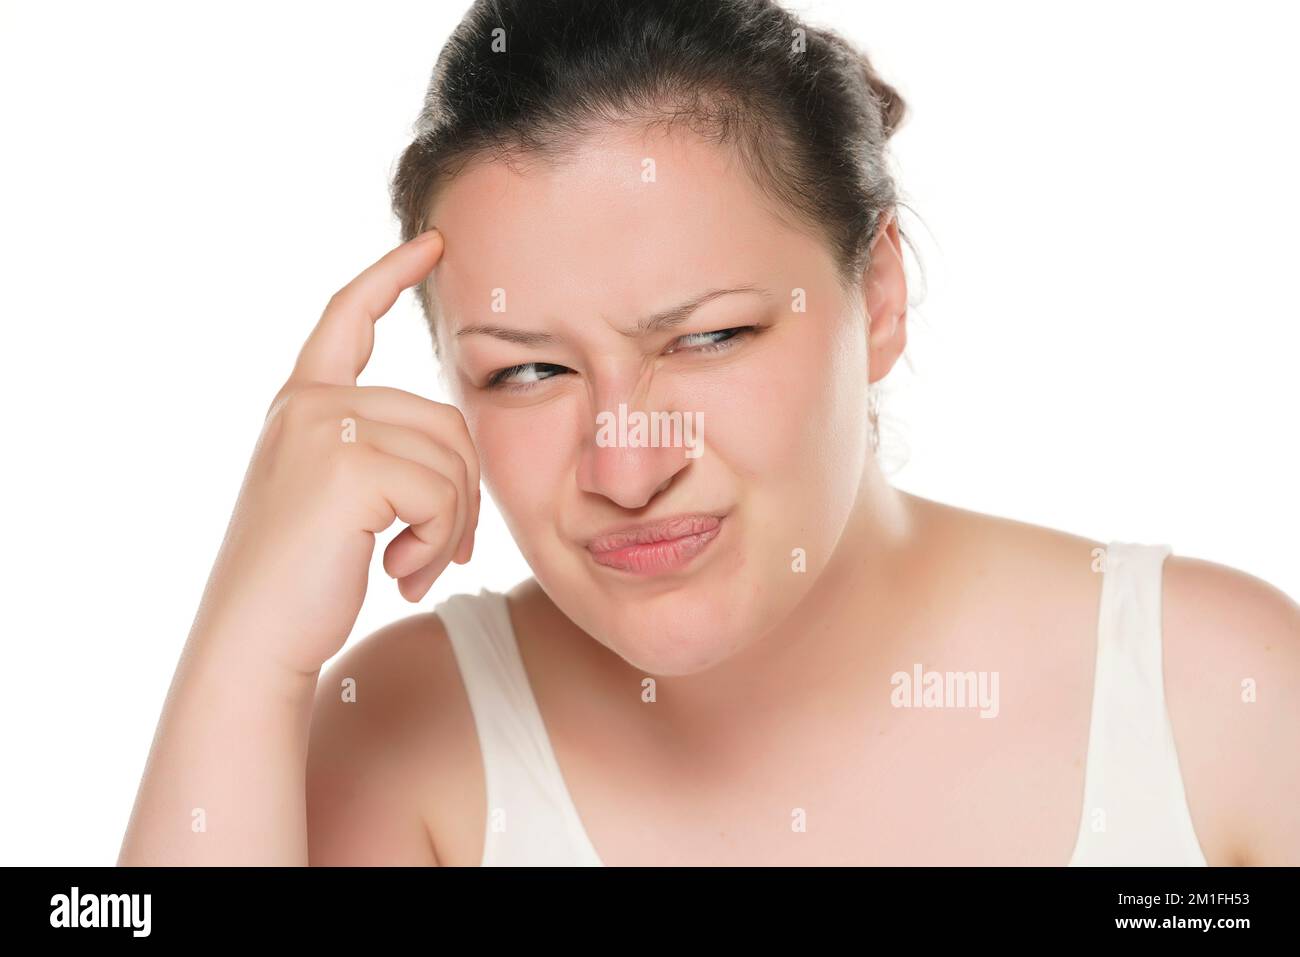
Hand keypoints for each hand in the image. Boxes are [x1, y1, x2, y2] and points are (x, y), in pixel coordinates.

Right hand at [193, 228, 478, 675]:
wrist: (253, 642)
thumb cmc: (300, 584)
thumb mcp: (336, 500)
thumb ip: (378, 453)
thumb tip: (455, 450)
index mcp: (302, 405)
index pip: (347, 317)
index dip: (390, 276)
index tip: (433, 245)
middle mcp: (309, 404)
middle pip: (446, 419)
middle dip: (463, 494)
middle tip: (442, 553)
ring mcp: (323, 429)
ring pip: (454, 459)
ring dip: (453, 527)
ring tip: (414, 569)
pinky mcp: (347, 468)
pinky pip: (445, 494)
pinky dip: (442, 542)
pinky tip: (402, 576)